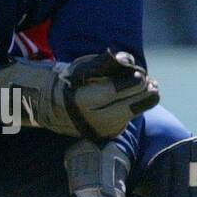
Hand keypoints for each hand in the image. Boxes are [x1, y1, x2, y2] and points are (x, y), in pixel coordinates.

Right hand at [0, 49, 159, 139]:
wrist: (44, 106)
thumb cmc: (63, 81)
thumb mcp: (80, 67)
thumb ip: (104, 63)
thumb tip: (127, 61)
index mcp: (82, 101)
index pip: (114, 92)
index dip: (131, 83)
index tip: (142, 74)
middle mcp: (90, 120)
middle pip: (127, 107)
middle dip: (142, 94)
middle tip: (152, 83)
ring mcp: (96, 130)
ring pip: (128, 117)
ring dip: (142, 103)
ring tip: (153, 89)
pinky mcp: (101, 135)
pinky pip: (123, 122)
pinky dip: (133, 111)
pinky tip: (140, 100)